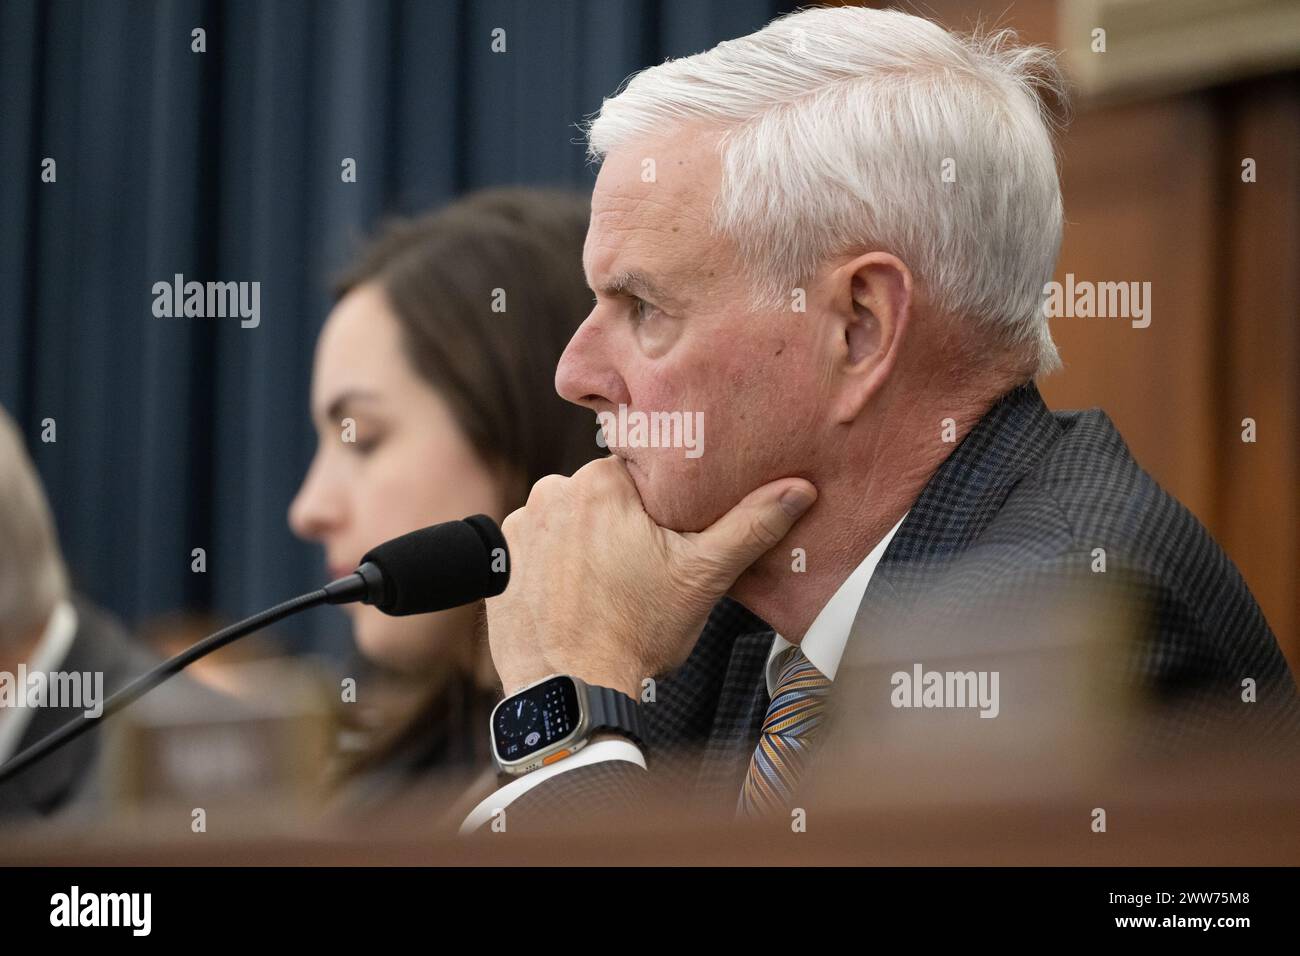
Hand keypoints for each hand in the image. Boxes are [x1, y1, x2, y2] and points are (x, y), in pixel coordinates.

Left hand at [486, 456, 816, 697]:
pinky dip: (553, 567)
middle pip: (602, 497)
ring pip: (569, 522)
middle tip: (643, 569)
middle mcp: (550, 493)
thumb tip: (798, 489)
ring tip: (608, 588)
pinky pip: (536, 549)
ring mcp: (518, 527)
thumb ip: (750, 526)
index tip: (669, 537)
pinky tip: (575, 598)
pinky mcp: (499, 562)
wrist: (570, 692)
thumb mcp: (703, 576)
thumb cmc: (634, 634)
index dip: (660, 507)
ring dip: (585, 545)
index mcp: (600, 482)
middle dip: (623, 526)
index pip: (640, 474)